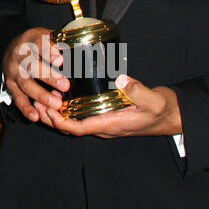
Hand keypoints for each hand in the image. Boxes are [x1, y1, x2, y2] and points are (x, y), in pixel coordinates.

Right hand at [3, 28, 69, 122]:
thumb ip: (61, 42)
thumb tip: (83, 48)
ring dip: (41, 95)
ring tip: (56, 104)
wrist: (12, 49)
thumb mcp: (46, 36)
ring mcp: (13, 72)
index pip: (38, 43)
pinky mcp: (10, 86)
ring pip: (26, 84)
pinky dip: (26, 108)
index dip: (48, 51)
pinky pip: (18, 98)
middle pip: (32, 66)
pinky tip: (36, 116)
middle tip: (65, 85)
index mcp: (30, 40)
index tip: (60, 59)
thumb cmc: (37, 44)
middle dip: (49, 76)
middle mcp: (19, 56)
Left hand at [41, 75, 182, 137]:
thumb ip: (138, 90)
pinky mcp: (105, 117)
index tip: (48, 111)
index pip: (80, 129)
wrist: (171, 115)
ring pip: (74, 124)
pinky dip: (68, 110)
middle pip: (71, 128)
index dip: (61, 122)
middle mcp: (104, 127)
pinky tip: (62, 97)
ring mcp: (104, 123)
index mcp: (111, 125)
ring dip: (57, 115)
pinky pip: (81, 117)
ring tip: (43, 98)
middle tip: (37, 101)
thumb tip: (121, 79)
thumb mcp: (153, 99)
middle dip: (52, 118)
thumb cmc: (161, 109)